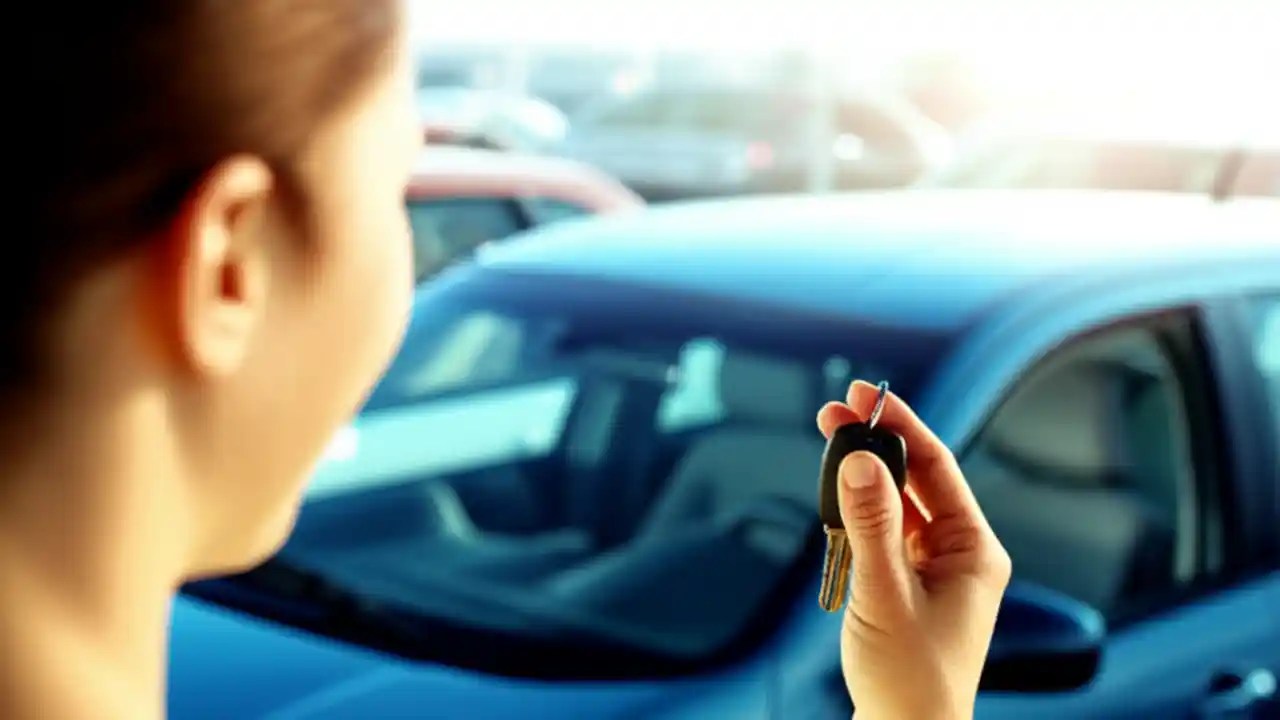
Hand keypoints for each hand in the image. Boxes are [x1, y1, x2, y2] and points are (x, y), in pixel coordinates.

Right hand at [817, 381, 1011, 719]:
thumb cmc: (910, 681)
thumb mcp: (885, 595)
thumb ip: (871, 525)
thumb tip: (858, 460)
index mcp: (974, 550)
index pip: (937, 467)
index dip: (902, 424)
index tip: (867, 394)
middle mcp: (960, 554)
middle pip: (917, 479)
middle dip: (877, 442)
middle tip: (836, 411)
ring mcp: (934, 570)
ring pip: (898, 504)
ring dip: (865, 476)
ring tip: (832, 445)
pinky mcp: (908, 586)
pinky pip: (884, 533)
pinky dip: (859, 513)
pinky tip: (837, 502)